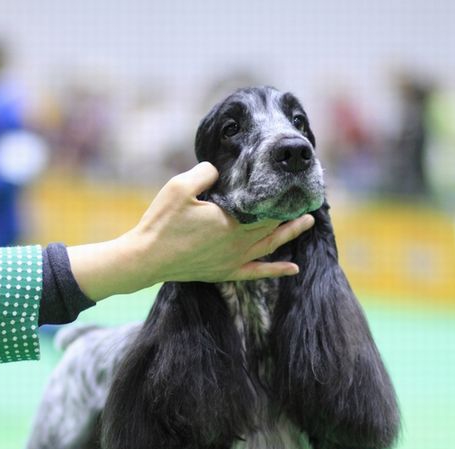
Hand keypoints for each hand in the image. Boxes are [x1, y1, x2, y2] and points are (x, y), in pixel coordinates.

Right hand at [67, 163, 314, 301]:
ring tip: (307, 221)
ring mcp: (234, 259)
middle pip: (273, 223)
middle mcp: (239, 241)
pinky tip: (294, 269)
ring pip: (271, 245)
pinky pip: (258, 272)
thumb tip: (220, 169)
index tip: (293, 181)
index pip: (265, 204)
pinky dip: (277, 270)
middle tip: (305, 196)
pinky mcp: (226, 271)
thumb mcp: (180, 187)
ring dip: (291, 233)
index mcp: (231, 219)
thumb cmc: (161, 222)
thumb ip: (205, 173)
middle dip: (289, 209)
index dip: (281, 193)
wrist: (147, 258)